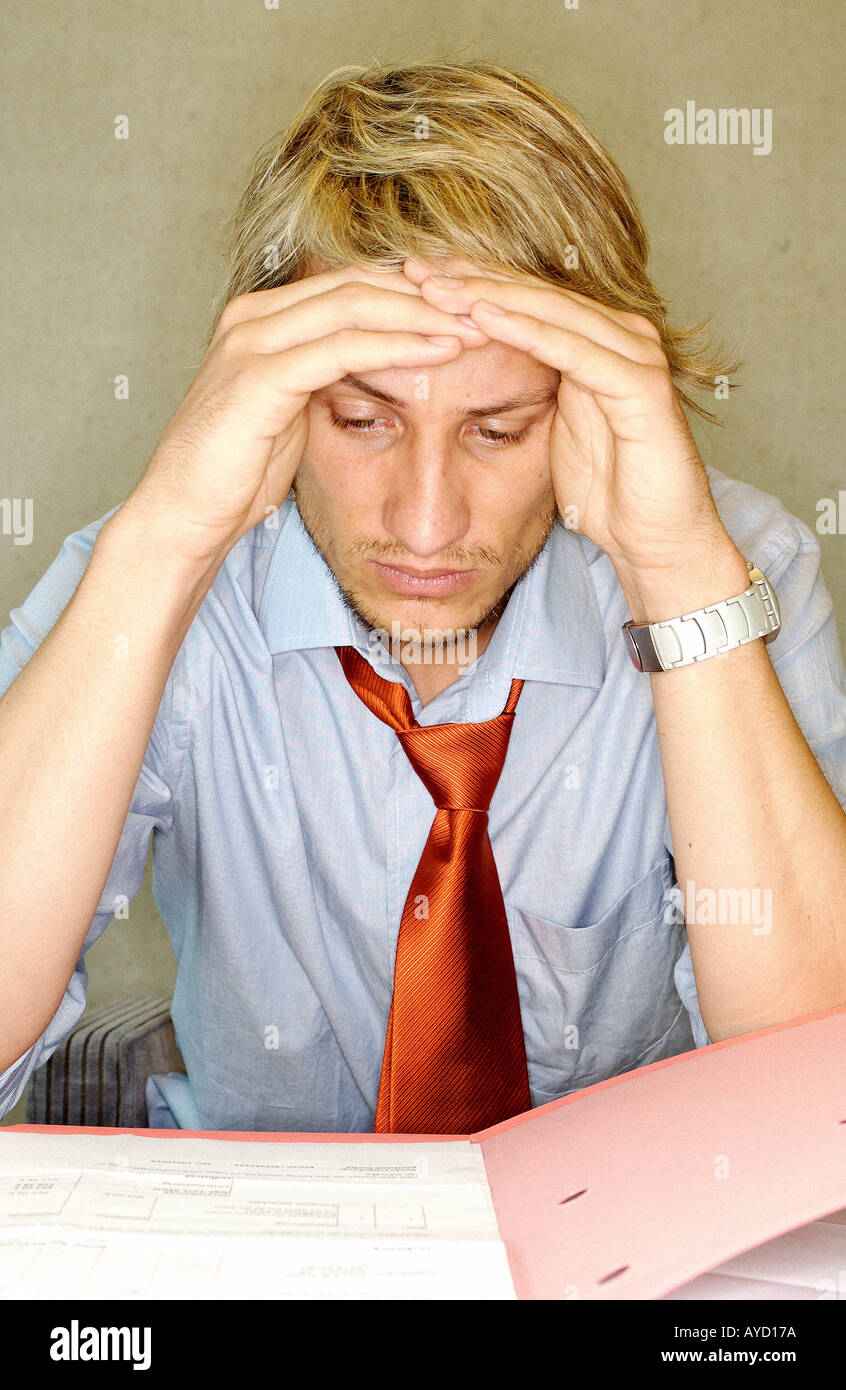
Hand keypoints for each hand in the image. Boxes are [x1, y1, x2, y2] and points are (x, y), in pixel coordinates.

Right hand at [120, 266, 487, 565]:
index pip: (353, 284)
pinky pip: (343, 348)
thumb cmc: (236, 473)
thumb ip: (325, 379)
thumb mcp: (292, 414)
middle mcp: (255, 315)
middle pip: (360, 282)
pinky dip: (399, 346)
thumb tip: (377, 370)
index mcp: (264, 318)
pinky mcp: (259, 374)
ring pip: (356, 305)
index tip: (468, 305)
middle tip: (488, 304)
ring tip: (478, 324)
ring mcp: (253, 339)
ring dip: (424, 313)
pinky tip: (442, 353)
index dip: (414, 291)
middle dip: (428, 292)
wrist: (184, 514)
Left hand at [404, 255, 735, 579]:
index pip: (528, 298)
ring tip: (438, 288)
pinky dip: (528, 332)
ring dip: (490, 297)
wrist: (655, 539)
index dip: (472, 283)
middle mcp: (622, 335)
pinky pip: (574, 349)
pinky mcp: (642, 385)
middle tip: (415, 267)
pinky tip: (484, 318)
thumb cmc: (606, 492)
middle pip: (536, 293)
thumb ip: (528, 391)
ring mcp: (636, 354)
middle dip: (472, 278)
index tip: (415, 276)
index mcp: (599, 341)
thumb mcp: (551, 431)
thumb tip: (471, 372)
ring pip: (552, 312)